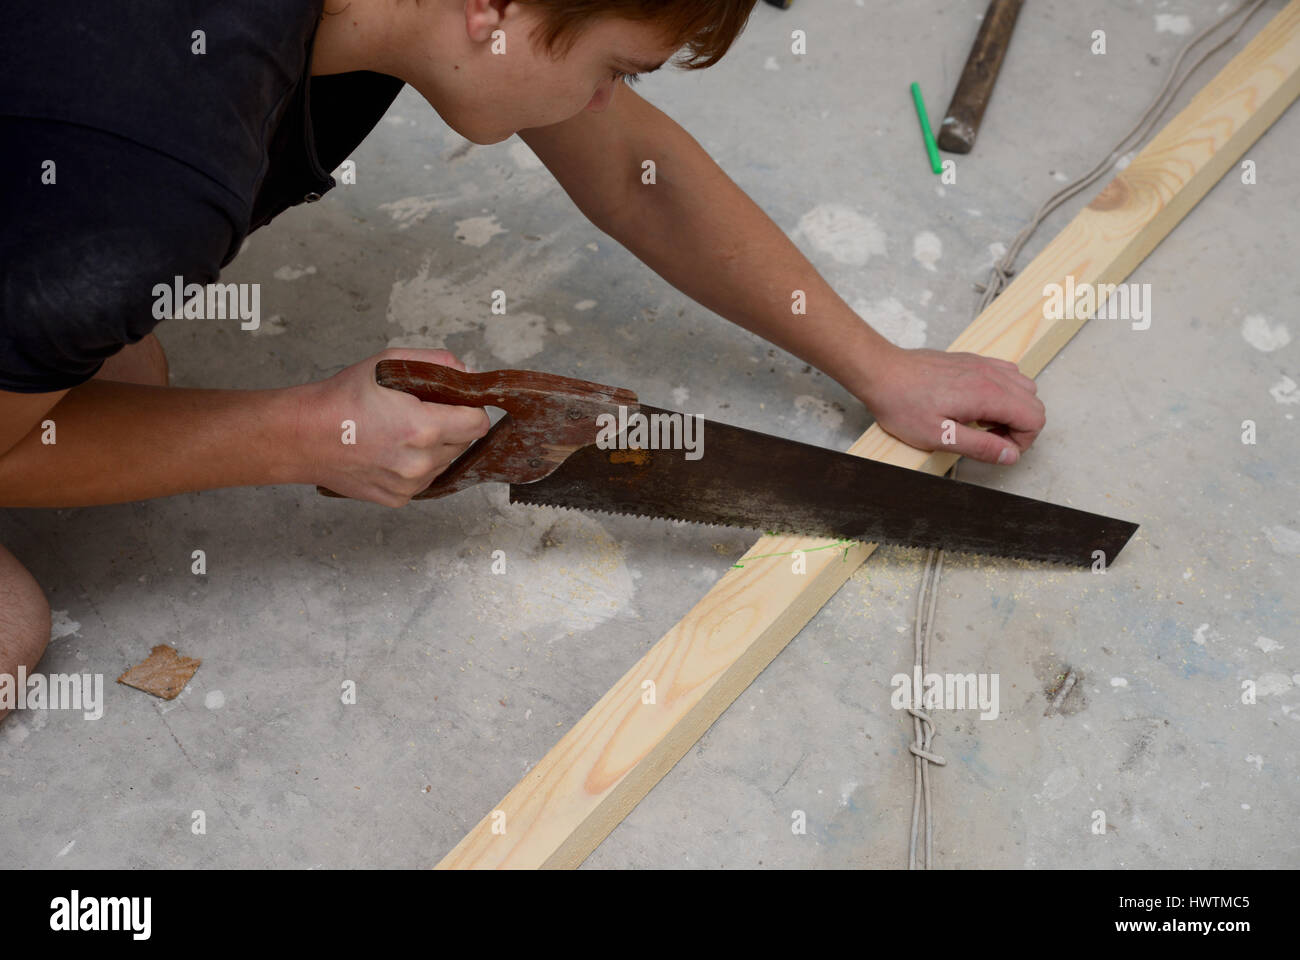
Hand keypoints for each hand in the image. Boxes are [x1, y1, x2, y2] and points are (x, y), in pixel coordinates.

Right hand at [293, 349, 489, 505]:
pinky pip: (424, 480)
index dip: (469, 408)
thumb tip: (466, 376)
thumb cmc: (341, 399)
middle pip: (463, 442)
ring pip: (445, 462)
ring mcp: (409, 485)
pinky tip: (390, 450)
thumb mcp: (389, 363)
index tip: (453, 402)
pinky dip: (415, 465)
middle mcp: (420, 463)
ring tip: (399, 431)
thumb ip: (437, 363)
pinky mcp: (398, 498)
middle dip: (449, 425)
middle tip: (418, 412)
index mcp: (423, 429)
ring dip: (433, 446)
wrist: (303, 436)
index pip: (478, 423)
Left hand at [857, 346, 1044, 464]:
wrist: (882, 372)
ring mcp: (983, 364)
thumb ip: (980, 447)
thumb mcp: (939, 437)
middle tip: (989, 439)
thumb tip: (1010, 455)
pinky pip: (1006, 374)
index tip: (996, 449)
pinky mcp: (973, 360)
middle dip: (1020, 427)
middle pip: (1034, 403)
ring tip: (981, 422)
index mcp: (988, 395)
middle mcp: (991, 375)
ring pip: (1024, 387)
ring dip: (1012, 409)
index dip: (1022, 441)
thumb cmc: (903, 404)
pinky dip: (1003, 392)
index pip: (1035, 418)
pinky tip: (975, 404)